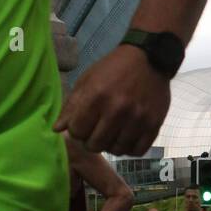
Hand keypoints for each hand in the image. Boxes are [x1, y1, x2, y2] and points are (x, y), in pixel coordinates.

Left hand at [54, 45, 171, 154]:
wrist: (149, 59)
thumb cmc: (113, 69)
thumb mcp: (87, 80)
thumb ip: (71, 105)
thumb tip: (57, 129)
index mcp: (97, 97)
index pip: (77, 132)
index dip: (76, 131)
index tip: (82, 125)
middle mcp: (117, 110)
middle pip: (95, 145)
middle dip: (91, 141)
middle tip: (95, 133)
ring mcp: (137, 119)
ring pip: (116, 150)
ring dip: (111, 145)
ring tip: (111, 135)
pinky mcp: (154, 124)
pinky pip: (138, 151)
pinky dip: (130, 148)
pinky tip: (126, 138)